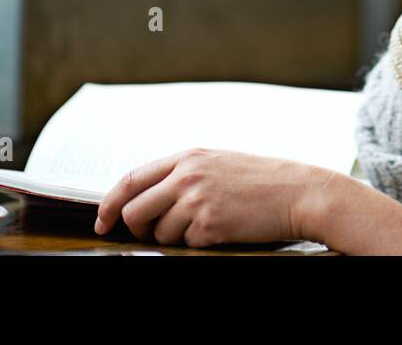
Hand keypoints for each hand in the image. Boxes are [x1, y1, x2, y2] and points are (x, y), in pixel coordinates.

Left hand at [93, 148, 329, 247]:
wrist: (298, 192)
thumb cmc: (262, 180)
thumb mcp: (219, 164)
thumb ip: (184, 174)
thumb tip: (146, 198)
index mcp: (188, 157)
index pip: (131, 179)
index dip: (110, 203)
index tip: (103, 220)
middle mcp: (188, 176)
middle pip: (135, 210)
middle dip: (136, 229)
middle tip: (148, 236)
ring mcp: (197, 200)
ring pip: (159, 233)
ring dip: (174, 238)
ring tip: (206, 225)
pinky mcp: (209, 224)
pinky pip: (185, 245)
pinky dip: (198, 243)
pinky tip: (222, 230)